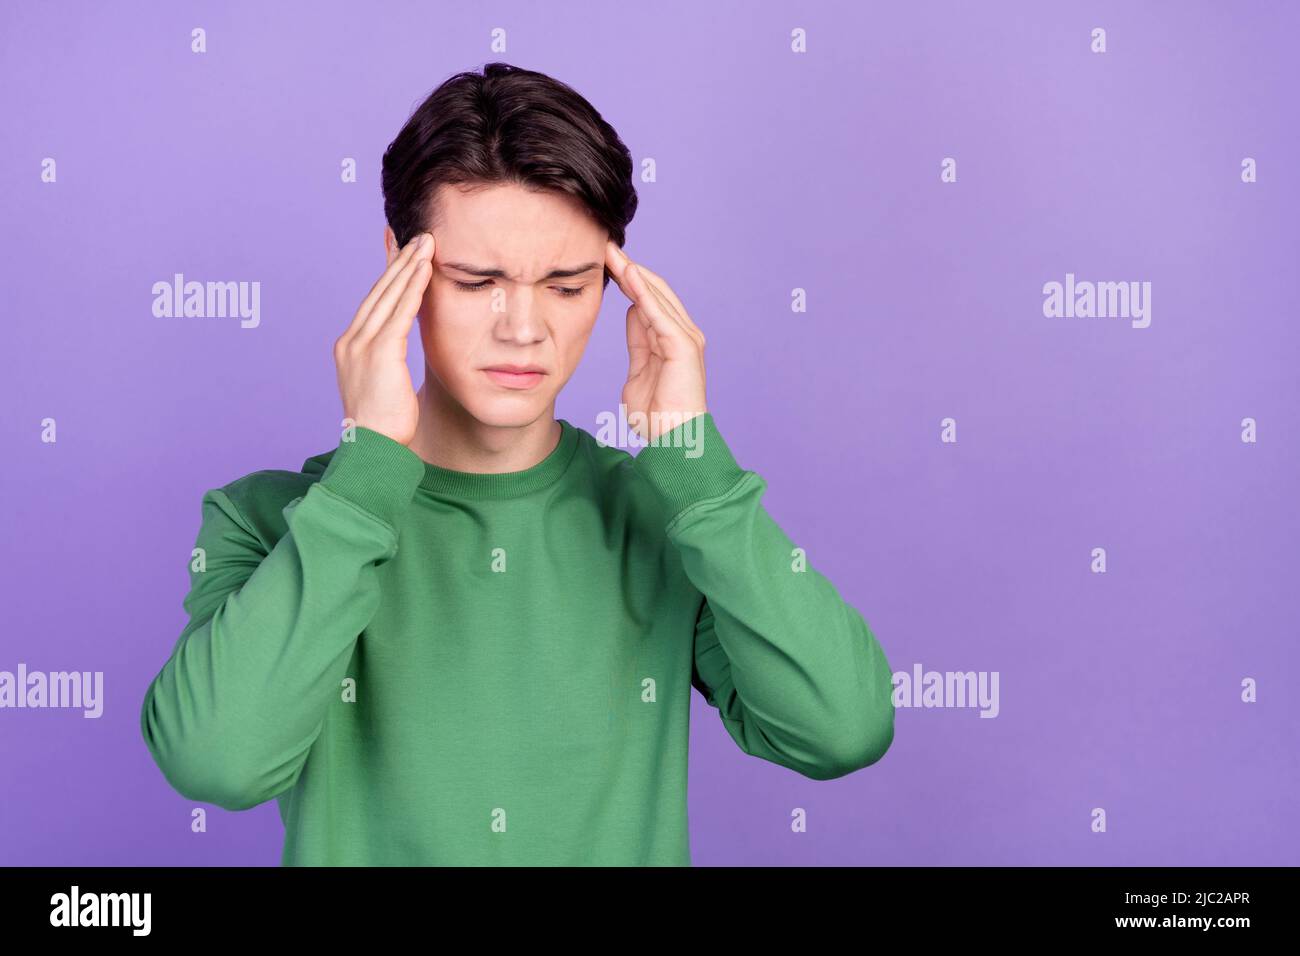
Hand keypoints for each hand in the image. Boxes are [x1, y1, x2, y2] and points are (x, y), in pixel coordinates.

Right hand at [333, 233, 433, 446]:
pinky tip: (425, 269)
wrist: (372, 449)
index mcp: (349, 347)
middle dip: (398, 261)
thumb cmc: (382, 426)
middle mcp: (351, 340)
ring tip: (425, 242)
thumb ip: (385, 365)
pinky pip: (400, 312)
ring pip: (389, 295)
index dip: (387, 275)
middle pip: (378, 291)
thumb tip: (394, 361)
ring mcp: (362, 345)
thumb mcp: (380, 387)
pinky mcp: (380, 353)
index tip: (398, 252)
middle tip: (415, 235)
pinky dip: (413, 287)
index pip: (372, 302)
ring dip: (408, 266)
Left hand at [604, 240, 706, 442]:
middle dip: (628, 268)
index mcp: (670, 339)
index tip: (603, 262)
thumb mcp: (639, 370)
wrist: (674, 441)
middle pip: (653, 291)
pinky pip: (660, 313)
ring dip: (634, 272)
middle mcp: (682, 333)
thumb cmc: (657, 416)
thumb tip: (632, 312)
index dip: (626, 279)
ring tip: (612, 252)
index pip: (647, 299)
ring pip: (657, 296)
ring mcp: (686, 338)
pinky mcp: (683, 346)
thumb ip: (639, 341)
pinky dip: (644, 292)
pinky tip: (628, 274)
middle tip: (604, 246)